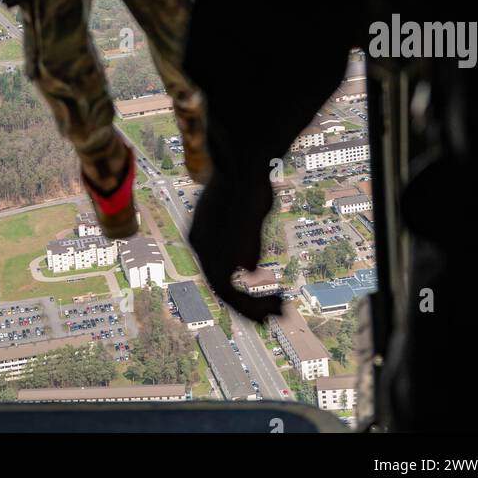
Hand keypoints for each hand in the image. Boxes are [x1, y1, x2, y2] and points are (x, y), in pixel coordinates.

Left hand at [188, 168, 282, 322]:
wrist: (244, 167)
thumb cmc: (251, 181)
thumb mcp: (249, 213)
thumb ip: (247, 240)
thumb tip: (248, 268)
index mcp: (202, 230)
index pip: (216, 264)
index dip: (237, 278)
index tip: (262, 285)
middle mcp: (199, 242)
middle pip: (218, 282)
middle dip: (246, 301)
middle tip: (274, 310)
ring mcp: (205, 250)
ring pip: (223, 292)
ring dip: (252, 307)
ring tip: (278, 309)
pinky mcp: (217, 256)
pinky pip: (231, 292)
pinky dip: (252, 303)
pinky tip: (276, 301)